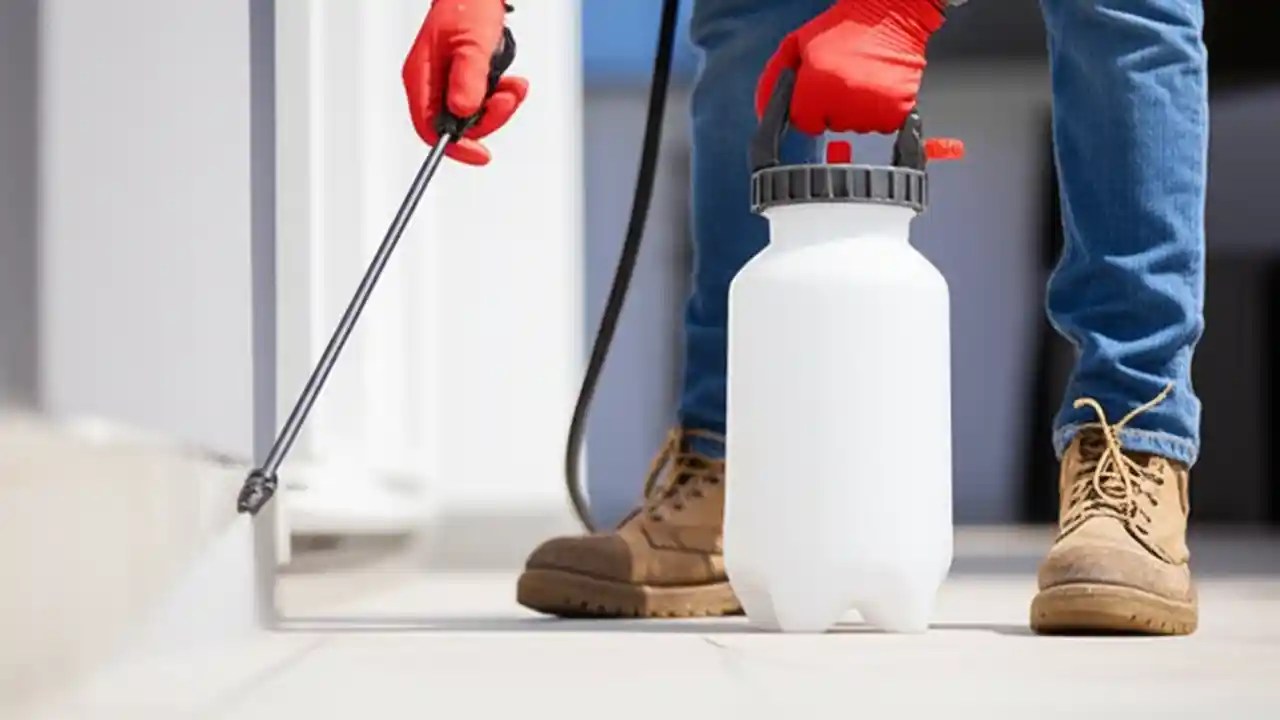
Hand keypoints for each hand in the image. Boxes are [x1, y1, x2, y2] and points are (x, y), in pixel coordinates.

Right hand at [403, 0, 528, 164]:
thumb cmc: (468, 6)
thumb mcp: (472, 45)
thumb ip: (468, 79)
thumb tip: (463, 113)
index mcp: (421, 77)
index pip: (429, 127)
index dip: (454, 146)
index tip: (480, 155)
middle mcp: (432, 83)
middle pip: (457, 125)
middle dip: (488, 117)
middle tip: (508, 98)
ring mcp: (448, 82)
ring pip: (474, 115)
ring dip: (499, 105)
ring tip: (514, 86)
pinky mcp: (465, 79)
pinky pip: (484, 101)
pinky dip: (501, 95)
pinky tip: (512, 82)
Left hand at [756, 0, 944, 135]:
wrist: (888, 15)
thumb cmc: (840, 28)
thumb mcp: (796, 46)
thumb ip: (774, 79)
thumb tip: (762, 112)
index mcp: (816, 89)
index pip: (804, 122)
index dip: (809, 105)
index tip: (818, 88)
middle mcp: (844, 104)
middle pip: (830, 125)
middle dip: (832, 107)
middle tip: (842, 76)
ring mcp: (872, 111)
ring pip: (854, 126)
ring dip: (855, 109)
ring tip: (861, 77)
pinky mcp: (897, 113)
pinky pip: (880, 125)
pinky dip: (878, 111)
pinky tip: (877, 86)